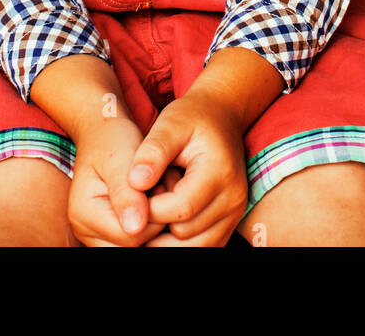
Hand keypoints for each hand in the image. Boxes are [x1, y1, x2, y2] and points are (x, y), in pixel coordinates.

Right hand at [68, 116, 167, 246]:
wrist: (104, 132)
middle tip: (160, 186)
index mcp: (83, 214)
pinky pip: (139, 241)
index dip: (155, 215)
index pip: (131, 236)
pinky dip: (152, 225)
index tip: (159, 183)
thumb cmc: (112, 140)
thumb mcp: (120, 160)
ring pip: (140, 245)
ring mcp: (96, 236)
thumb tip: (134, 228)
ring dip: (156, 224)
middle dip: (155, 221)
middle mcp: (85, 231)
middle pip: (133, 246)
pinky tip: (153, 200)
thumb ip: (126, 194)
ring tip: (156, 191)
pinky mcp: (109, 235)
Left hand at [128, 94, 247, 245]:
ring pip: (195, 248)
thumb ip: (152, 152)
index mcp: (219, 173)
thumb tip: (135, 183)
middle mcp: (233, 200)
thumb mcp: (169, 124)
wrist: (220, 117)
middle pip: (186, 234)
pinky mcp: (230, 223)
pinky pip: (203, 247)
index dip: (148, 208)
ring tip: (147, 211)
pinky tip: (162, 219)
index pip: (180, 209)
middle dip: (155, 224)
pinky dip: (179, 241)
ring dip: (165, 238)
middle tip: (137, 202)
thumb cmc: (191, 117)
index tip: (130, 193)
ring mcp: (234, 214)